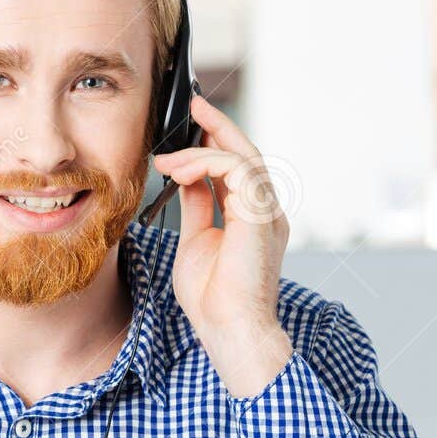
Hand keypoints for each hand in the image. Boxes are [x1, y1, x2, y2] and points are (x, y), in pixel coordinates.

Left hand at [153, 93, 292, 398]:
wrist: (228, 330)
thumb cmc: (213, 299)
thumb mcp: (196, 240)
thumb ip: (197, 206)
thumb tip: (187, 177)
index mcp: (253, 219)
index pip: (237, 169)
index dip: (215, 144)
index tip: (191, 126)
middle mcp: (265, 212)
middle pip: (246, 154)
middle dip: (218, 127)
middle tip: (193, 106)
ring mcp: (267, 214)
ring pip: (243, 157)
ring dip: (203, 149)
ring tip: (169, 159)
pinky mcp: (260, 216)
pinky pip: (237, 171)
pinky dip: (206, 164)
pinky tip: (179, 172)